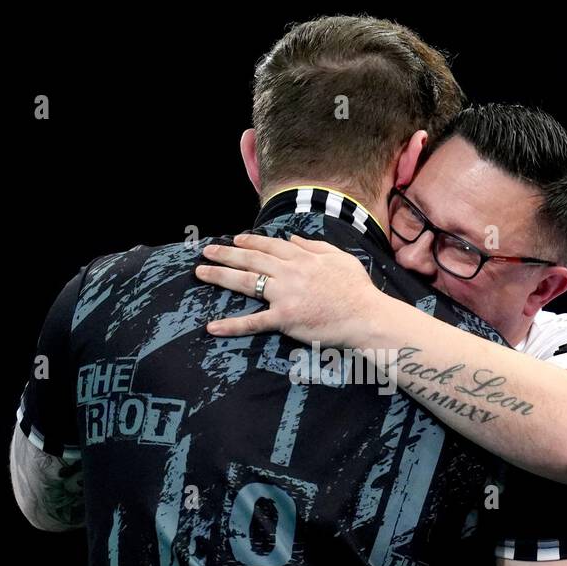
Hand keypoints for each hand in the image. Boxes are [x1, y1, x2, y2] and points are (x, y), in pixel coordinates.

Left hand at [196, 233, 382, 346]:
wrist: (366, 316)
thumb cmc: (357, 289)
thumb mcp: (339, 258)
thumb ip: (314, 246)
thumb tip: (292, 238)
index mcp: (302, 258)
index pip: (270, 246)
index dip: (250, 241)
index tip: (235, 239)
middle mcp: (289, 272)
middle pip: (251, 259)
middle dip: (226, 253)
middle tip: (206, 251)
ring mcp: (285, 295)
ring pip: (246, 282)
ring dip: (220, 276)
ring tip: (200, 272)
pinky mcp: (284, 319)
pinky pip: (253, 322)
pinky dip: (232, 325)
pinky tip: (212, 327)